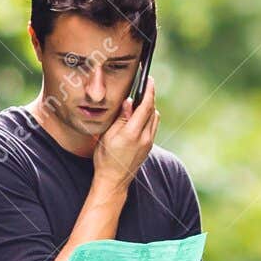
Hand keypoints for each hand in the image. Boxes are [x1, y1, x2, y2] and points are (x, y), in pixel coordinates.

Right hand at [93, 76, 157, 191]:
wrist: (113, 181)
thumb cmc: (105, 159)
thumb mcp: (107, 136)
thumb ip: (120, 118)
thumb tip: (129, 102)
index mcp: (132, 133)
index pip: (145, 107)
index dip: (149, 91)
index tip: (150, 80)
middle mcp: (144, 137)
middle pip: (152, 111)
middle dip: (149, 97)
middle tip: (144, 86)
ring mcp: (148, 143)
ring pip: (154, 119)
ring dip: (150, 108)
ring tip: (140, 100)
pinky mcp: (149, 147)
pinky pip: (153, 127)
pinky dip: (149, 117)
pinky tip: (140, 115)